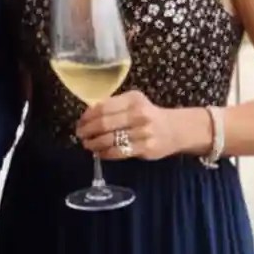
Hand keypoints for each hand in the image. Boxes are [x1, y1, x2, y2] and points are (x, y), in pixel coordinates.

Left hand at [77, 90, 196, 160]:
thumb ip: (113, 106)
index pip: (103, 107)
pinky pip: (119, 152)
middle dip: (88, 131)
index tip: (80, 122)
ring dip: (94, 144)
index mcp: (132, 99)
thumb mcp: (133, 102)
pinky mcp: (145, 148)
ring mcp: (143, 132)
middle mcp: (138, 114)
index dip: (87, 116)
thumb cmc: (147, 114)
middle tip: (80, 135)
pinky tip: (99, 153)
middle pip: (104, 124)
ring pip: (110, 140)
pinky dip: (105, 154)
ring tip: (88, 145)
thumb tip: (87, 115)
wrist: (173, 129)